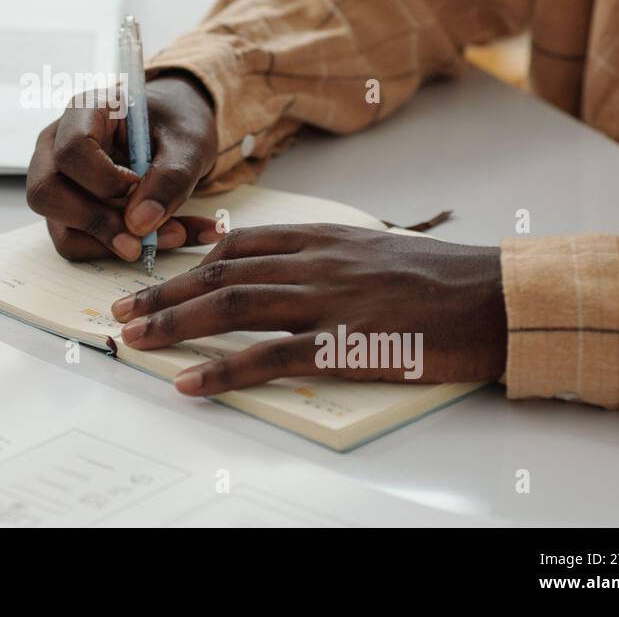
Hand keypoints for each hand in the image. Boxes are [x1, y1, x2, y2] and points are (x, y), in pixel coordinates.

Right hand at [26, 73, 219, 260]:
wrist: (175, 132)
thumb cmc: (176, 126)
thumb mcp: (189, 144)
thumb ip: (170, 179)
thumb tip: (139, 225)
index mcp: (85, 111)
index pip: (72, 149)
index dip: (104, 180)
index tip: (139, 186)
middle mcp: (57, 144)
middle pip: (46, 192)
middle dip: (96, 222)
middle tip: (142, 238)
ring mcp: (57, 179)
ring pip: (59, 226)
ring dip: (110, 243)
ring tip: (166, 236)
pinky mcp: (67, 209)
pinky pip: (76, 241)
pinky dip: (115, 250)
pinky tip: (155, 239)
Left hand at [110, 223, 505, 391]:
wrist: (495, 297)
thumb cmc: (438, 277)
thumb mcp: (373, 248)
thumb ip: (323, 255)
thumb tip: (276, 267)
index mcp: (321, 236)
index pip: (238, 243)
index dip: (189, 263)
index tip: (158, 278)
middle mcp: (314, 261)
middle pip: (220, 273)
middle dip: (163, 292)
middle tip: (123, 311)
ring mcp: (328, 300)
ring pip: (232, 305)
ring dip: (175, 323)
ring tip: (136, 340)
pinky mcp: (345, 344)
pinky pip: (269, 356)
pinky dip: (222, 369)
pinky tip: (189, 381)